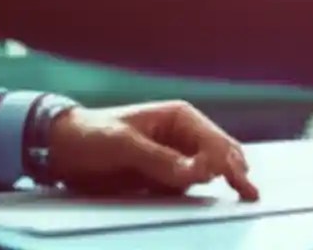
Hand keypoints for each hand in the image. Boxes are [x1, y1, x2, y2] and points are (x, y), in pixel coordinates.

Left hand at [49, 101, 258, 200]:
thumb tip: (195, 174)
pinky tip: (218, 193)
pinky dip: (201, 189)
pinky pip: (189, 184)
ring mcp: (176, 155)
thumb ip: (159, 159)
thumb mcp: (123, 145)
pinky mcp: (164, 173)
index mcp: (179, 117)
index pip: (213, 140)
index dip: (219, 159)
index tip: (217, 178)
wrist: (60, 150)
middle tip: (251, 194)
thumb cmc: (91, 136)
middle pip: (220, 153)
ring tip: (245, 194)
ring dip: (222, 180)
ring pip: (208, 170)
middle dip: (236, 170)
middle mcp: (184, 134)